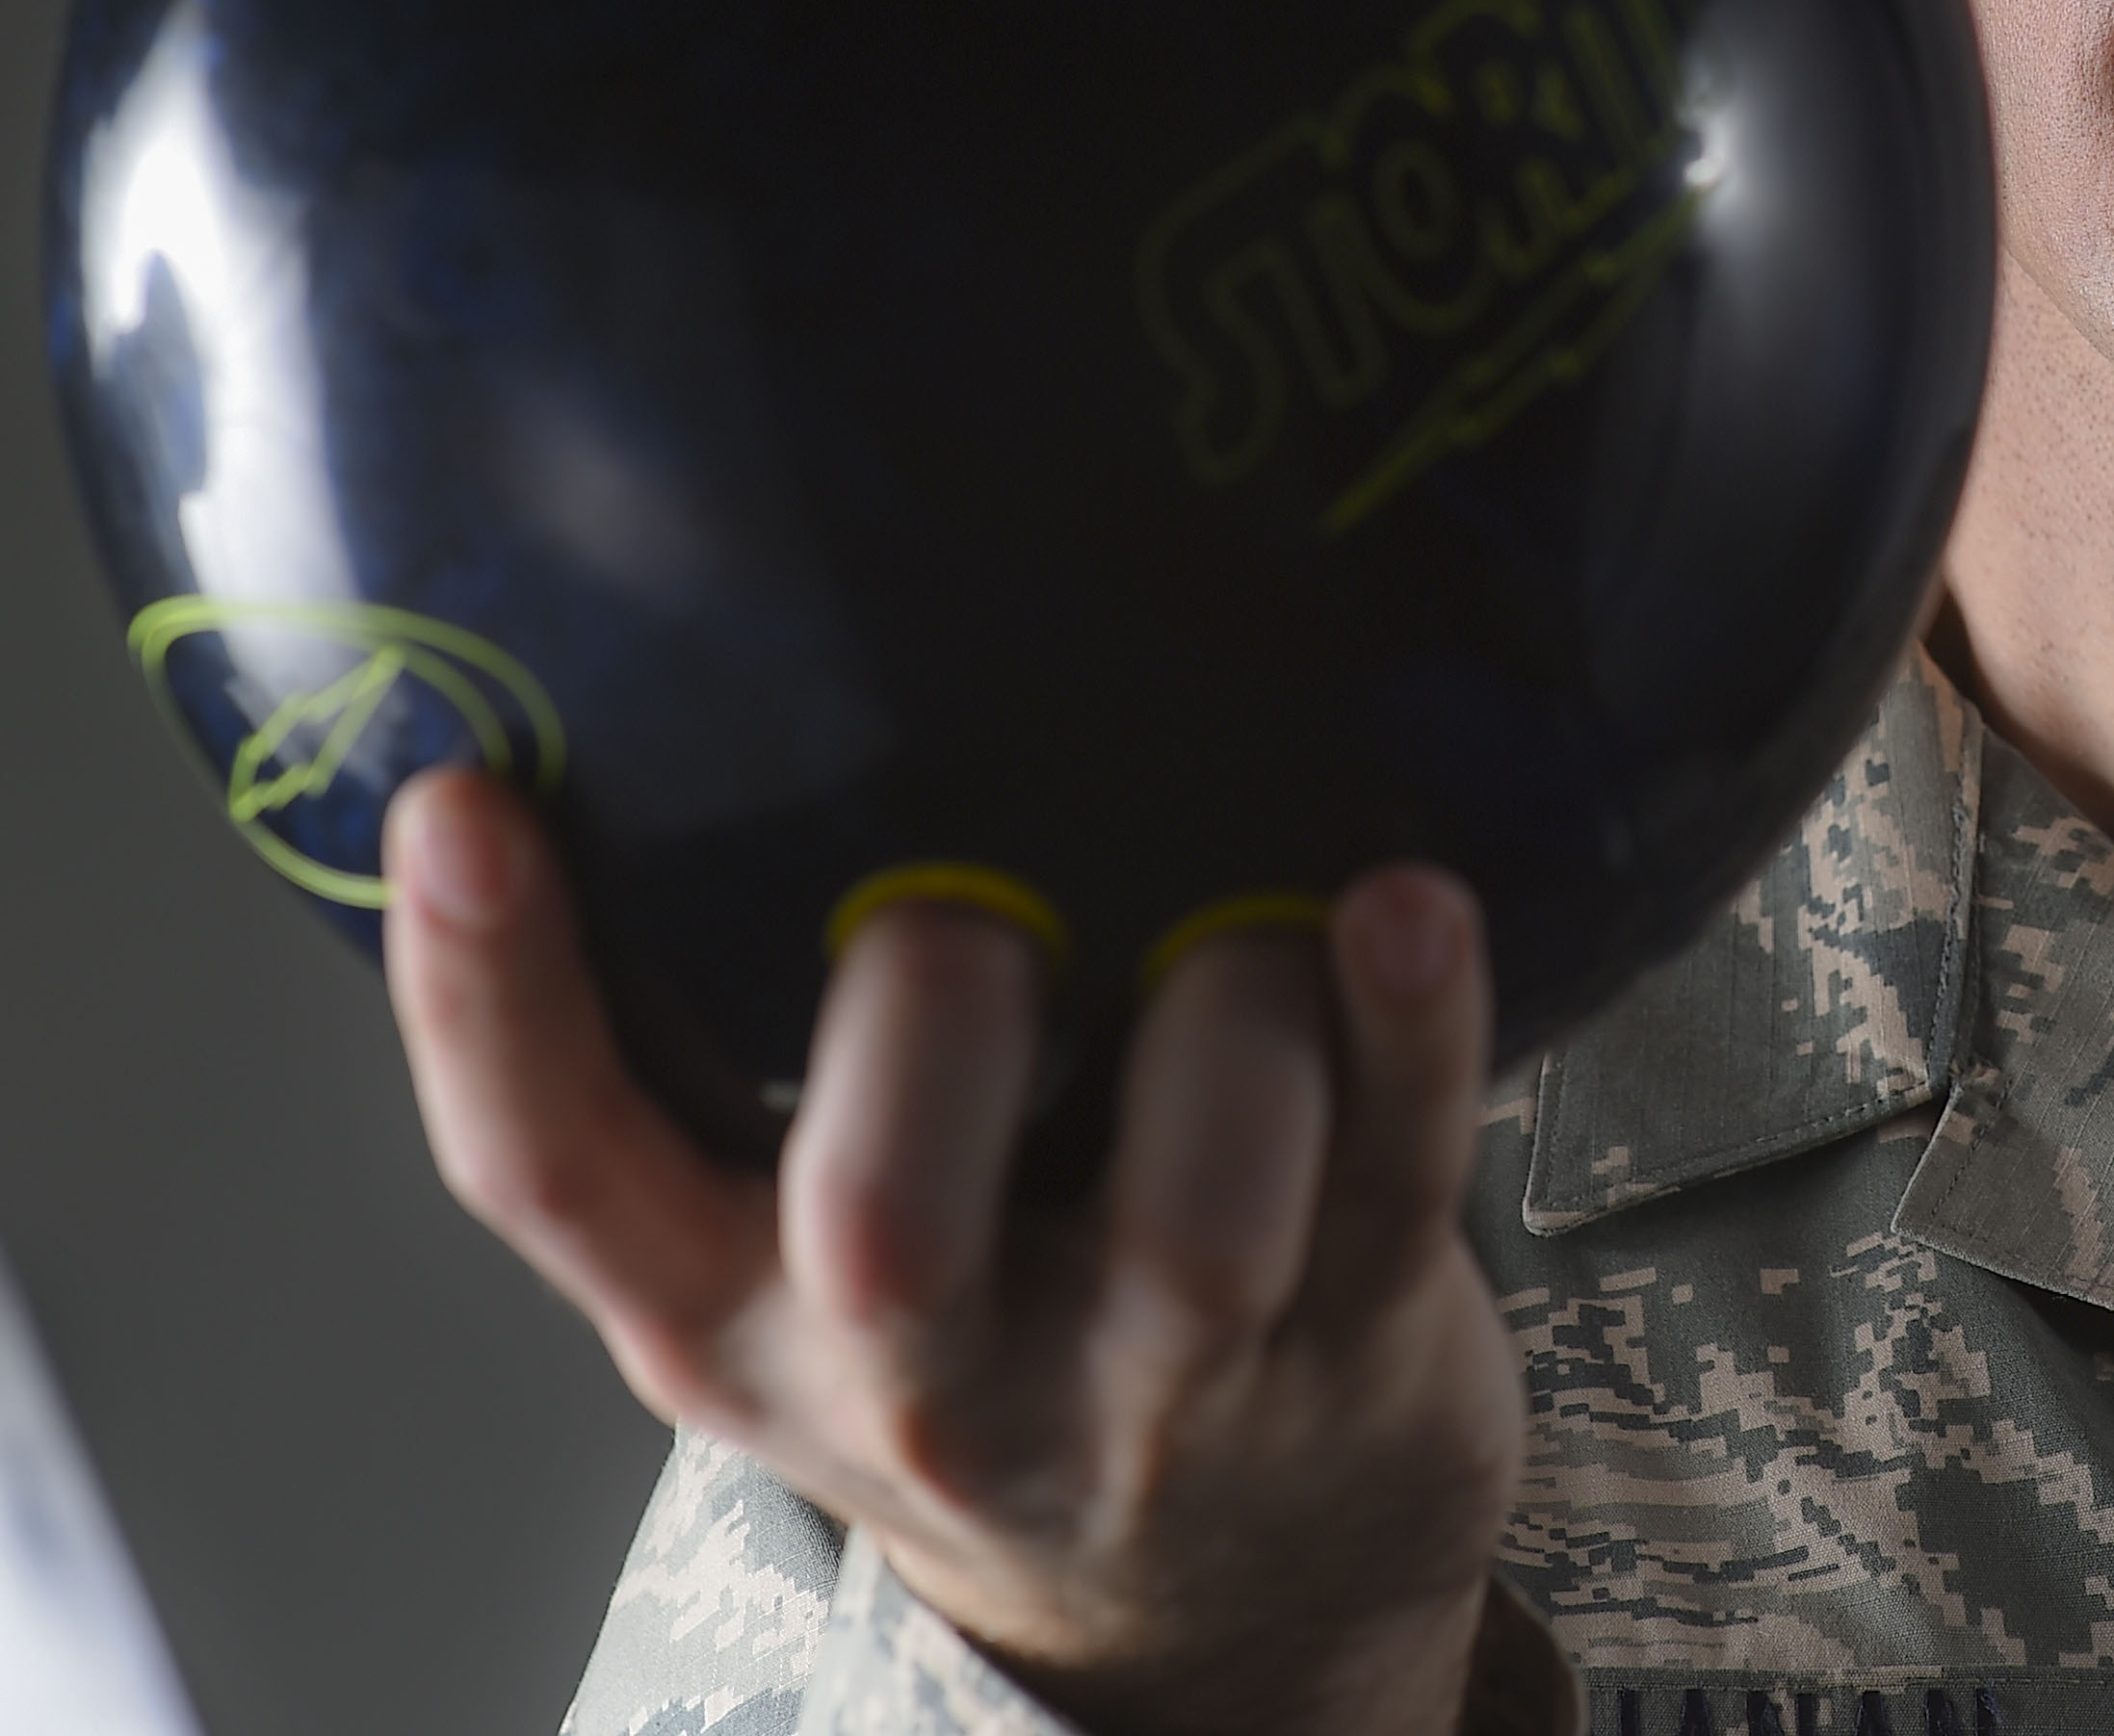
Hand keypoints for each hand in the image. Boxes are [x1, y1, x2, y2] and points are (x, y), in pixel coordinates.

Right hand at [383, 769, 1526, 1735]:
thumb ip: (731, 1071)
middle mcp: (923, 1372)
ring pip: (1188, 1220)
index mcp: (731, 1312)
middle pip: (882, 1224)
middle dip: (928, 1018)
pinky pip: (1394, 1173)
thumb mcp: (797, 1266)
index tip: (466, 804)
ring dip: (1225, 1007)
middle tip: (975, 898)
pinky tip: (1408, 903)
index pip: (551, 1173)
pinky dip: (1413, 1026)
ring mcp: (1148, 1381)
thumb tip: (683, 728)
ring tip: (1250, 909)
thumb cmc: (995, 1342)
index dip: (488, 1000)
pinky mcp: (1351, 1338)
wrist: (1224, 1619)